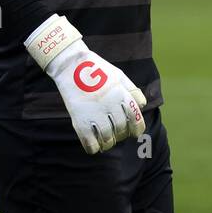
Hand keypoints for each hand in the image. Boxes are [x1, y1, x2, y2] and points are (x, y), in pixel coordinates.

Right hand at [25, 15, 147, 154]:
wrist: (70, 65)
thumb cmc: (97, 69)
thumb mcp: (119, 76)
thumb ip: (132, 91)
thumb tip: (141, 106)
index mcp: (122, 96)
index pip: (136, 120)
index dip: (137, 129)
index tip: (134, 132)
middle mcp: (110, 107)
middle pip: (121, 131)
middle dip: (121, 134)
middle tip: (116, 132)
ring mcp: (95, 115)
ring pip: (108, 140)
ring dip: (108, 143)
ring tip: (106, 139)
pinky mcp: (80, 121)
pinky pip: (90, 144)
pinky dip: (94, 147)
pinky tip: (94, 143)